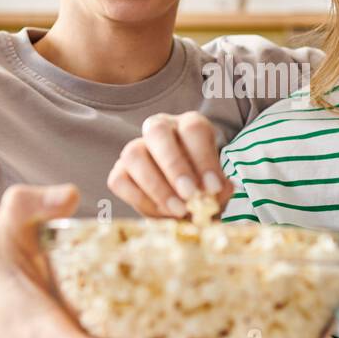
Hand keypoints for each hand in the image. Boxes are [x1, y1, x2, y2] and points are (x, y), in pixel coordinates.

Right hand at [108, 111, 233, 218]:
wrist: (184, 204)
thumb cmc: (203, 188)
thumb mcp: (216, 187)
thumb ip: (219, 189)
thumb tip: (219, 191)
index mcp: (188, 125)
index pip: (193, 129)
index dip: (203, 158)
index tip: (212, 187)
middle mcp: (160, 129)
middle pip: (157, 132)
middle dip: (174, 165)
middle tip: (189, 194)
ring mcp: (136, 148)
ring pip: (133, 155)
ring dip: (156, 186)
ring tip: (177, 210)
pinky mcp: (120, 171)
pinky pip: (119, 180)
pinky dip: (139, 199)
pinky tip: (160, 212)